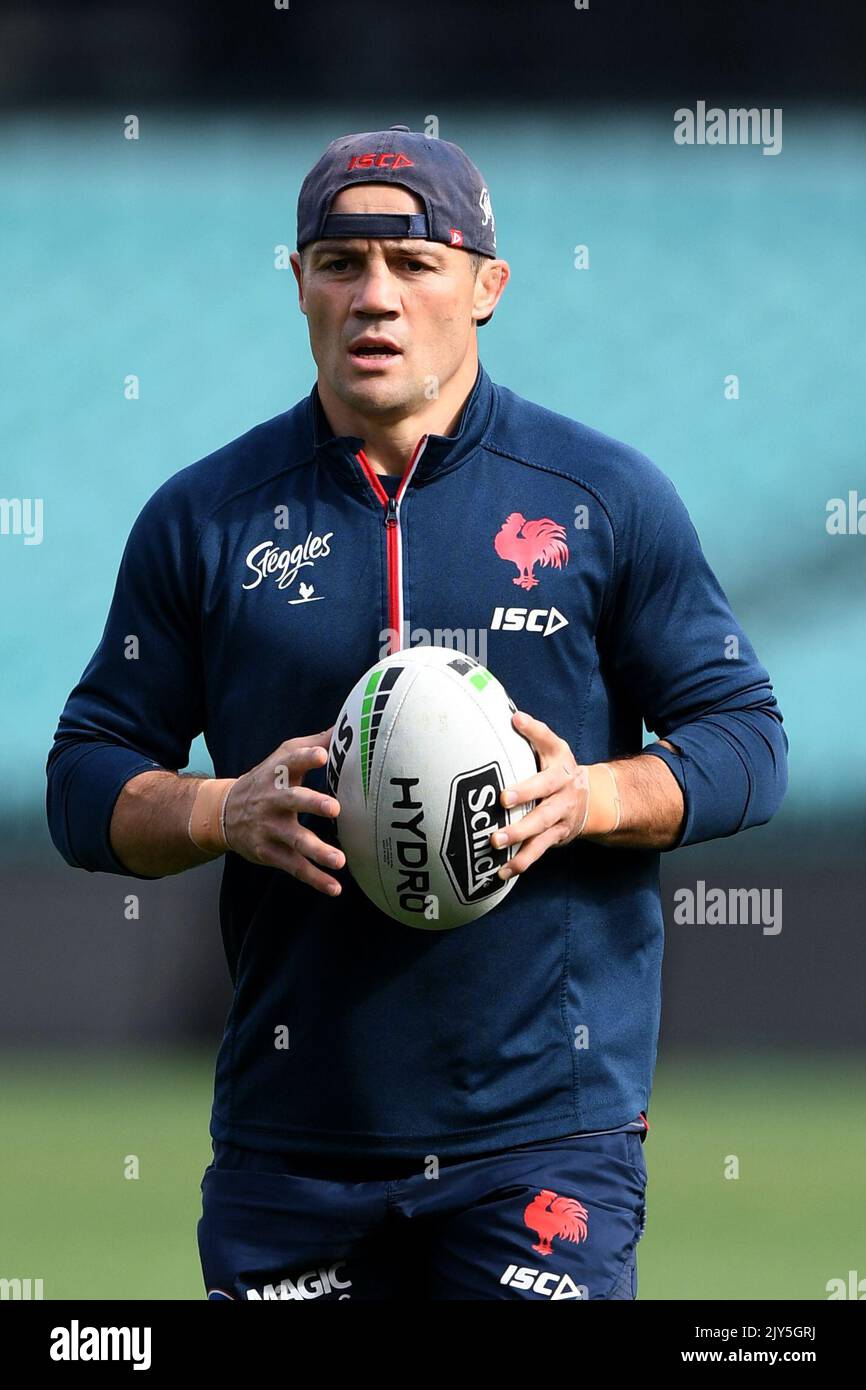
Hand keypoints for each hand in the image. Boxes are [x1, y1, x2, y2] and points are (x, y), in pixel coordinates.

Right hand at [223, 728, 344, 894]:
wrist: (223, 813)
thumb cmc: (267, 780)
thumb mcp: (283, 757)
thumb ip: (314, 743)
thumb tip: (346, 725)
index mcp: (277, 773)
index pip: (291, 762)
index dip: (306, 757)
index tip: (323, 755)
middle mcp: (272, 800)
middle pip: (292, 800)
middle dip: (312, 804)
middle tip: (335, 809)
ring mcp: (270, 829)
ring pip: (294, 840)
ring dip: (317, 851)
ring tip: (339, 860)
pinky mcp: (270, 853)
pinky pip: (294, 867)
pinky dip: (314, 879)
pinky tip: (335, 888)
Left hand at [489, 710, 588, 880]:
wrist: (593, 799)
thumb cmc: (560, 768)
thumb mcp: (555, 748)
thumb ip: (535, 733)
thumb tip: (513, 715)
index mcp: (560, 770)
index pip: (546, 764)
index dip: (529, 767)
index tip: (507, 774)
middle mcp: (563, 795)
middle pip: (543, 805)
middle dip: (523, 809)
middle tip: (500, 808)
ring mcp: (560, 819)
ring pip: (541, 832)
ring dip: (520, 842)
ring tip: (497, 847)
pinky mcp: (556, 837)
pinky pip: (539, 851)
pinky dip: (521, 863)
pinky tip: (502, 873)